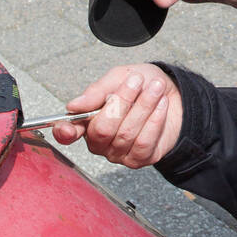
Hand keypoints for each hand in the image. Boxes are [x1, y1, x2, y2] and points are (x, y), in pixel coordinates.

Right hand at [52, 64, 181, 168]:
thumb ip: (97, 91)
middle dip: (122, 102)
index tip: (68, 127)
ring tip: (155, 88)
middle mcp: (99, 142)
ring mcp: (119, 153)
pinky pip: (144, 143)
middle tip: (136, 80)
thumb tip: (73, 106)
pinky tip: (161, 105)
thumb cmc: (141, 84)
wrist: (172, 92)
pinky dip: (155, 120)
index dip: (64, 132)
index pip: (67, 133)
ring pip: (126, 134)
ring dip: (144, 106)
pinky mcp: (140, 158)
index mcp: (87, 122)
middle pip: (102, 130)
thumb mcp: (118, 77)